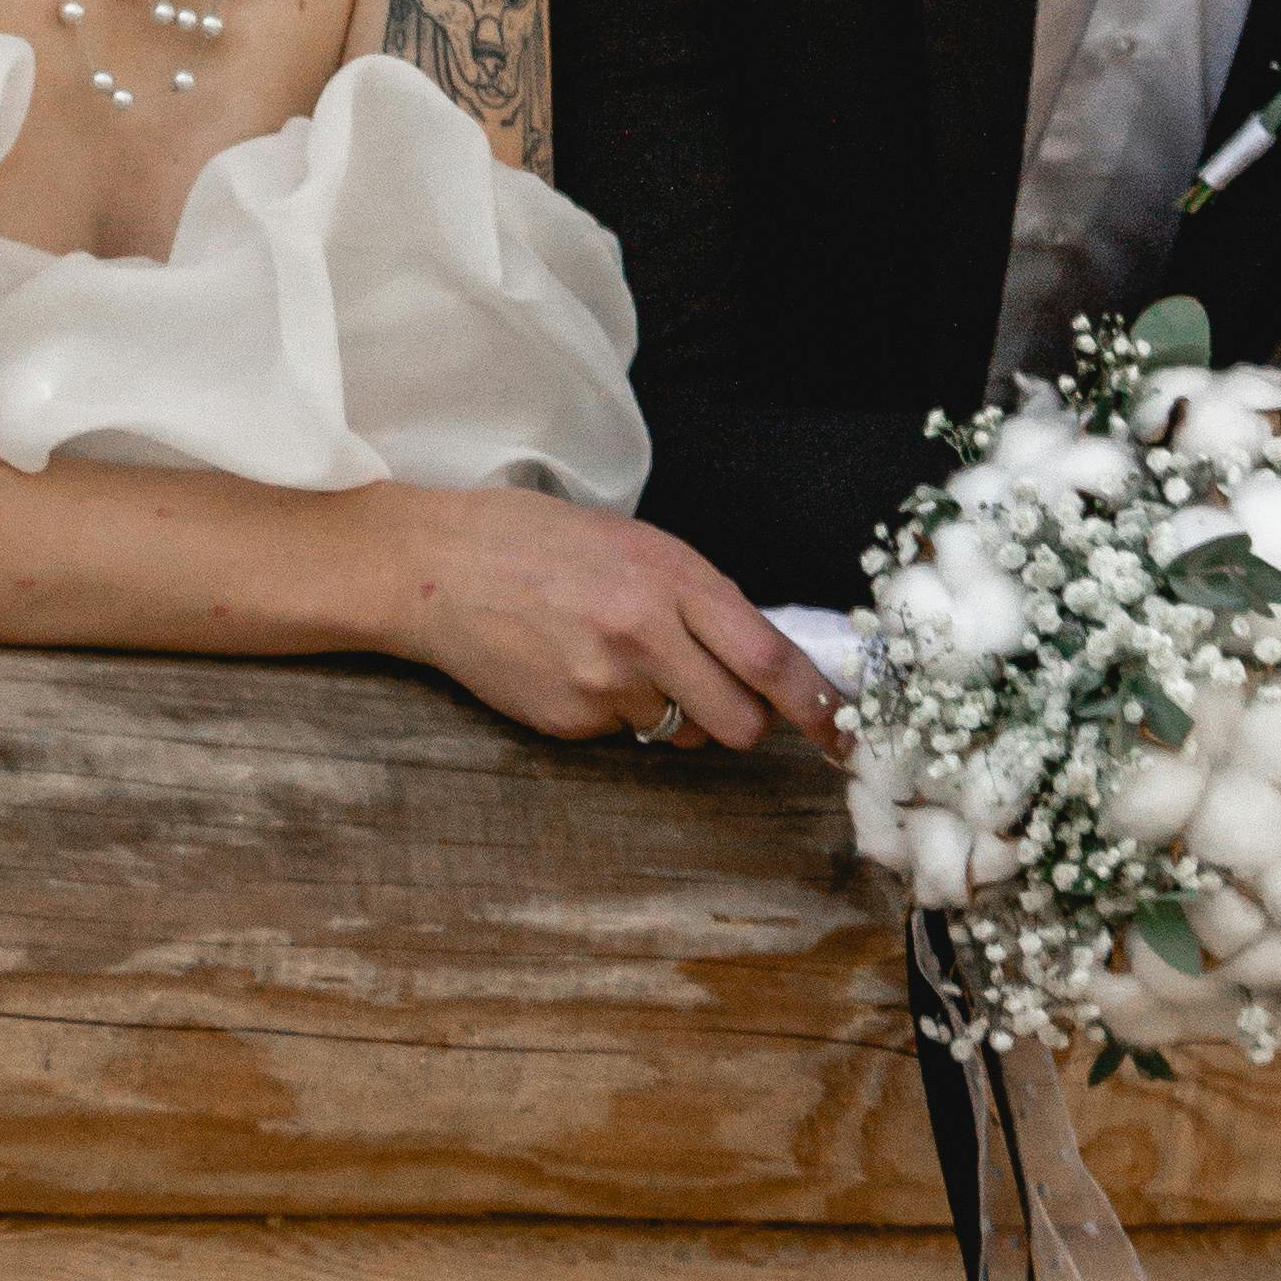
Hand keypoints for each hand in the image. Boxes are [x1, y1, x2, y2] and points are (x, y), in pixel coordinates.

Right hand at [351, 485, 846, 755]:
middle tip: (724, 696)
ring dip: (676, 714)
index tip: (842, 730)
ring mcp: (604, 685)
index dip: (816, 704)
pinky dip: (615, 715)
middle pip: (741, 721)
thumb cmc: (540, 544)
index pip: (769, 658)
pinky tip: (576, 669)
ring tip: (623, 661)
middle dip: (747, 722)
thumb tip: (759, 658)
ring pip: (683, 734)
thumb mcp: (636, 546)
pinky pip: (623, 737)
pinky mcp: (569, 721)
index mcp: (672, 578)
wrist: (439, 568)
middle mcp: (646, 635)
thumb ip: (699, 599)